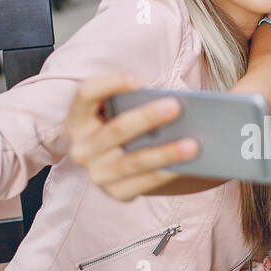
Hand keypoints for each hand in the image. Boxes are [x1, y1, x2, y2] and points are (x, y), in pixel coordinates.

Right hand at [64, 72, 198, 199]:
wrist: (128, 161)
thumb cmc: (130, 124)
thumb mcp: (123, 109)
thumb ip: (136, 102)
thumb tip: (171, 105)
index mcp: (77, 118)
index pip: (86, 94)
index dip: (111, 83)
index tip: (141, 78)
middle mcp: (80, 148)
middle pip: (116, 129)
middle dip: (147, 117)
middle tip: (177, 107)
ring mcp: (96, 174)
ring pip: (133, 161)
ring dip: (165, 153)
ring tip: (193, 144)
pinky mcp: (116, 193)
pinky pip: (144, 183)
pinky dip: (166, 173)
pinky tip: (187, 165)